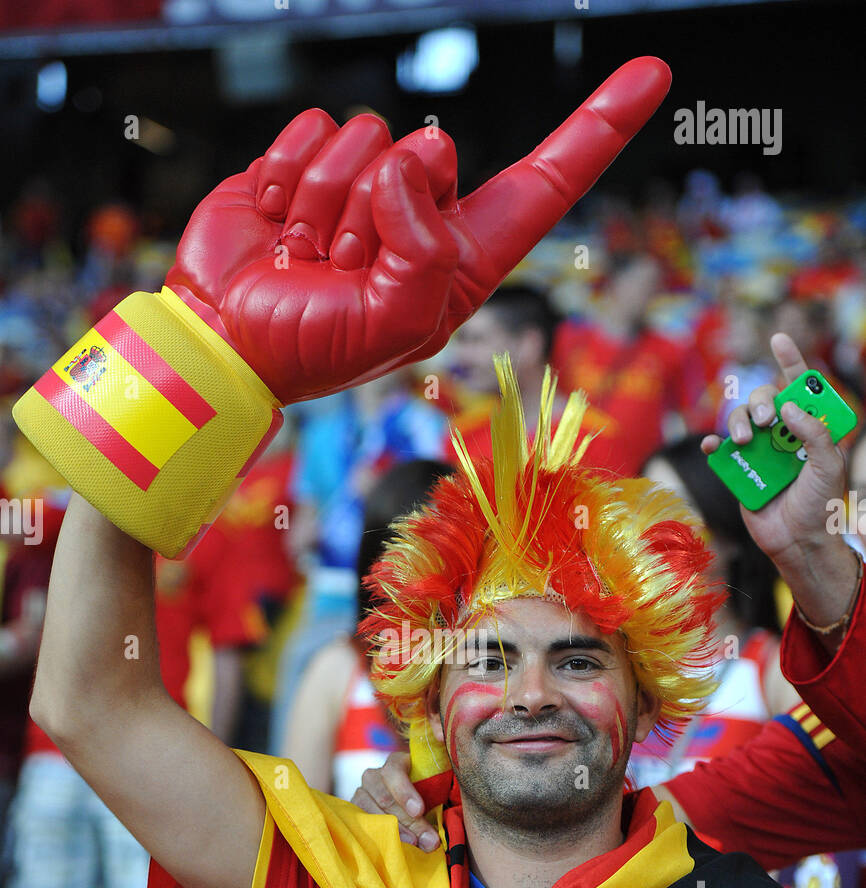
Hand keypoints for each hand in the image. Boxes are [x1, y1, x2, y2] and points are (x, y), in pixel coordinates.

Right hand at [166, 58, 670, 403]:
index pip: (544, 186)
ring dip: (324, 199)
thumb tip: (408, 168)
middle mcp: (423, 217)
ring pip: (369, 134)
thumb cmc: (312, 350)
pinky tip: (275, 222)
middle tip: (338, 264)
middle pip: (435, 149)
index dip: (597, 130)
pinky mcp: (311, 160)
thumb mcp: (396, 324)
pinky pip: (316, 124)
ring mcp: (367, 186)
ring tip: (303, 253)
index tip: (653, 74)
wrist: (224, 341)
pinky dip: (287, 175)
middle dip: (377, 206)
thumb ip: (424, 250)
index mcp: (461, 261)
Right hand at [352, 751, 440, 849]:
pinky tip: (396, 848)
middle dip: (409, 821)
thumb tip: (444, 741)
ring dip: (398, 832)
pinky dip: (381, 838)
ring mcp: (361, 795)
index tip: (420, 810)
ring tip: (417, 846)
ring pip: (373, 814)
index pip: (393, 772)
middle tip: (429, 841)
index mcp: (394, 762)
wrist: (411, 805)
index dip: (405, 792)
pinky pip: (362, 826)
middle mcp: (373, 776)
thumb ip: (443, 768)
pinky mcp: (354, 813)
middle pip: (385, 799)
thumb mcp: (437, 778)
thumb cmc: (428, 791)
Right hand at [700, 333, 847, 566]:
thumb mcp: (827, 465)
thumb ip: (813, 433)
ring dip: (738, 423)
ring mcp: (759, 452)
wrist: (798, 542)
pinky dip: (712, 445)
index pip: (799, 387)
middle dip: (761, 402)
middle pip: (764, 400)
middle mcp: (782, 434)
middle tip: (765, 421)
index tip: (779, 339)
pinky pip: (720, 452)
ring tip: (745, 442)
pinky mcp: (739, 471)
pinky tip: (712, 445)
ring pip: (739, 420)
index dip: (790, 361)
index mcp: (808, 428)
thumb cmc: (820, 504)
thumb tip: (788, 407)